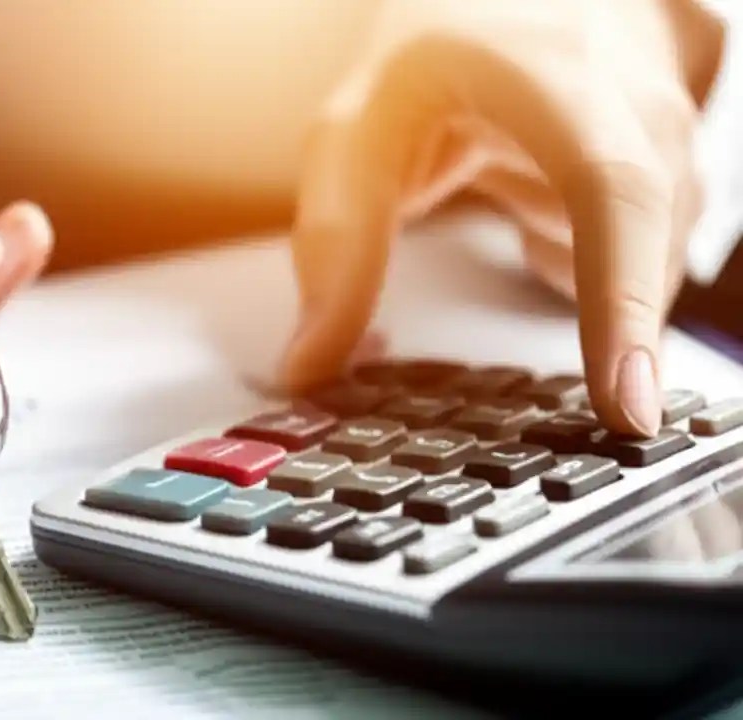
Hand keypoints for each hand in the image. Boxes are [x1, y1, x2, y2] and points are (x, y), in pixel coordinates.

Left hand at [280, 0, 724, 436]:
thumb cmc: (432, 48)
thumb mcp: (354, 136)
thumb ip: (336, 253)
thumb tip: (310, 369)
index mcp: (558, 78)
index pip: (609, 193)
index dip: (620, 305)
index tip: (623, 404)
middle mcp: (639, 99)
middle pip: (644, 247)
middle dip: (595, 315)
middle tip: (535, 335)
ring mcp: (674, 124)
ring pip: (654, 255)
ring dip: (583, 271)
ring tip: (507, 189)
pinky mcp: (679, 159)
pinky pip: (653, 247)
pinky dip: (597, 260)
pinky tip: (539, 201)